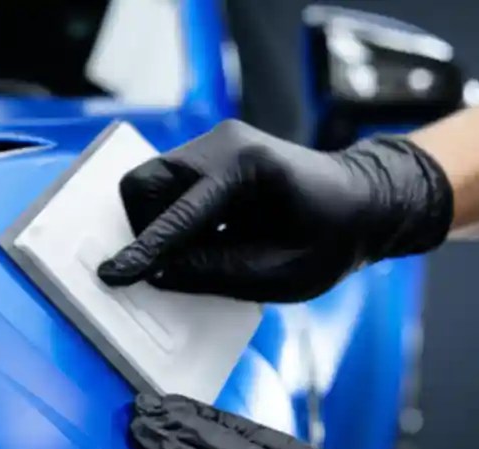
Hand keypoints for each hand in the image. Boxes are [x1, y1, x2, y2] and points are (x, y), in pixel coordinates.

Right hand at [98, 119, 452, 301]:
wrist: (365, 202)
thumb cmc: (333, 239)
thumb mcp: (280, 274)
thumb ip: (215, 274)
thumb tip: (157, 274)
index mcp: (249, 167)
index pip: (180, 214)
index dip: (146, 250)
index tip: (113, 274)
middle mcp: (224, 143)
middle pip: (145, 183)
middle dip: (144, 229)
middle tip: (167, 265)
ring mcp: (214, 144)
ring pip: (149, 184)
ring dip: (156, 224)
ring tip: (195, 253)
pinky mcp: (209, 156)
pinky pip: (166, 187)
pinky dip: (170, 217)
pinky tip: (205, 239)